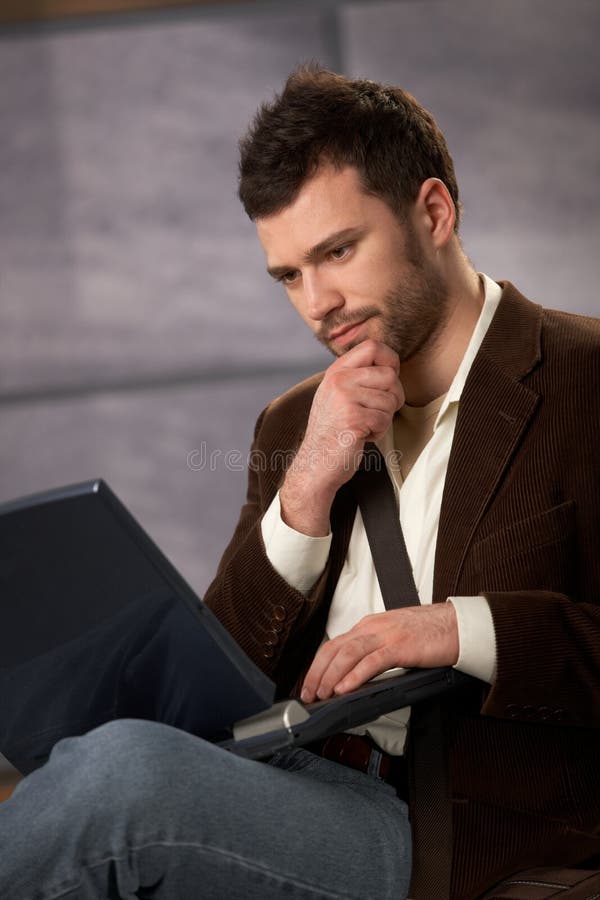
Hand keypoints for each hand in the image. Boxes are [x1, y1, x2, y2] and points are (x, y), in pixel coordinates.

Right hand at [280, 340, 403, 534]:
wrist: (315, 464)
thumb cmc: (333, 432)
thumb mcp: (338, 395)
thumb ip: (358, 377)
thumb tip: (392, 365)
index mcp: (336, 371)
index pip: (373, 347)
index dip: (390, 362)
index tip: (388, 381)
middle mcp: (338, 380)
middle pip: (389, 375)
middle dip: (392, 397)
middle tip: (376, 412)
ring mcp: (344, 398)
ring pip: (390, 399)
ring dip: (384, 418)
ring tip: (364, 426)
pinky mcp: (352, 418)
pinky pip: (384, 419)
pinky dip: (378, 432)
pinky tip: (360, 436)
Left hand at [300, 604, 459, 701]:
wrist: (457, 625)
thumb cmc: (428, 633)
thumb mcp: (392, 638)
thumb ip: (373, 652)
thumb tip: (353, 676)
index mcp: (369, 625)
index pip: (334, 644)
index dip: (317, 665)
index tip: (309, 683)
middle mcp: (373, 627)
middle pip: (334, 648)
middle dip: (317, 673)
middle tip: (308, 694)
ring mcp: (386, 635)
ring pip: (347, 654)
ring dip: (330, 676)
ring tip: (323, 694)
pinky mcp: (401, 646)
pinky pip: (372, 662)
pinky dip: (355, 676)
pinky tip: (345, 689)